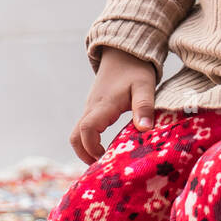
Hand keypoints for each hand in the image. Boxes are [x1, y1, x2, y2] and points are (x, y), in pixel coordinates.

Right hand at [70, 47, 158, 164]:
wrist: (123, 52)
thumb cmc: (136, 69)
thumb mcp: (145, 86)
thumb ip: (144, 106)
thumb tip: (145, 129)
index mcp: (103, 105)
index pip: (87, 130)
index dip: (92, 148)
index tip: (106, 158)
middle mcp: (92, 108)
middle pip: (75, 136)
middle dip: (85, 154)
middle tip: (103, 167)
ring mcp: (91, 108)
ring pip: (78, 133)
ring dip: (87, 149)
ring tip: (106, 161)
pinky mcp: (94, 109)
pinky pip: (86, 129)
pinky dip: (91, 141)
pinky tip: (108, 149)